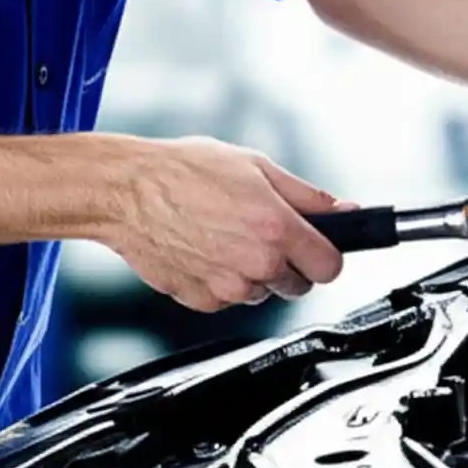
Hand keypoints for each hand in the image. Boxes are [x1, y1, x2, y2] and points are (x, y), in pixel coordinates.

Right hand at [104, 136, 350, 311]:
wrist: (124, 191)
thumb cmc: (183, 172)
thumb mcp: (256, 166)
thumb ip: (307, 195)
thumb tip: (343, 209)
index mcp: (276, 228)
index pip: (330, 268)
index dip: (326, 256)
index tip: (318, 248)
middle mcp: (256, 264)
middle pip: (299, 285)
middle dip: (290, 264)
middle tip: (263, 234)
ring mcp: (228, 287)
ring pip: (262, 293)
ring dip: (254, 273)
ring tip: (227, 236)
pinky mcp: (202, 301)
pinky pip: (229, 299)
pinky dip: (223, 281)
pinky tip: (206, 251)